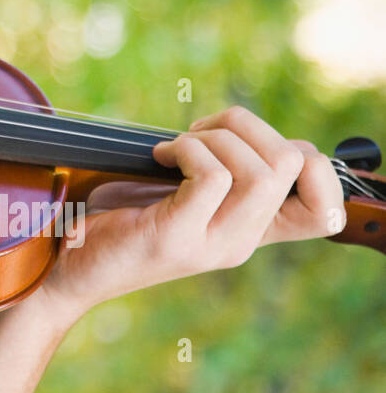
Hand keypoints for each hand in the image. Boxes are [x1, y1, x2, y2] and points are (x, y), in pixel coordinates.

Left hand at [36, 105, 345, 319]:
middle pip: (295, 165)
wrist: (67, 266)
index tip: (250, 143)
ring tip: (178, 143)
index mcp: (249, 231)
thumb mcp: (182, 194)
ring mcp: (212, 243)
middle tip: (200, 132)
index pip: (325, 209)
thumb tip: (249, 129)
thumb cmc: (118, 216)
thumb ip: (222, 173)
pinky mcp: (177, 236)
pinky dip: (186, 148)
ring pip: (262, 170)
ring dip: (216, 135)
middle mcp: (241, 241)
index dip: (314, 164)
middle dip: (247, 126)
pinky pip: (212, 176)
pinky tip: (158, 155)